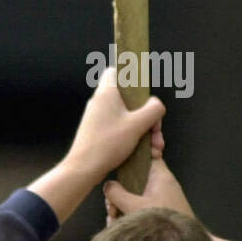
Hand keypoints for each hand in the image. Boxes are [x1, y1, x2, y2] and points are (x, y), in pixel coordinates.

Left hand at [67, 67, 164, 185]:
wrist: (84, 169)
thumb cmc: (108, 143)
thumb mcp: (137, 125)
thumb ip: (153, 110)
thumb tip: (157, 105)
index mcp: (107, 94)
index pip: (116, 71)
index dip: (131, 75)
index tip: (144, 90)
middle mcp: (100, 103)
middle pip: (128, 98)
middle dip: (146, 113)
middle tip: (155, 129)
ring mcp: (98, 118)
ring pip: (126, 116)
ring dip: (143, 128)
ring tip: (154, 146)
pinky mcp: (98, 132)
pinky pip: (120, 127)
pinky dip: (133, 136)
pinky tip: (144, 151)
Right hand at [105, 147, 241, 240]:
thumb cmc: (163, 223)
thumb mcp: (134, 207)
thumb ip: (117, 194)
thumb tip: (108, 186)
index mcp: (160, 176)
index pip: (148, 154)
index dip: (134, 155)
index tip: (119, 162)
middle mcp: (161, 185)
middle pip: (134, 179)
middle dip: (119, 195)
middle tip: (112, 209)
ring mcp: (160, 199)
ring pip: (134, 196)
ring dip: (121, 209)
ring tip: (115, 222)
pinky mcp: (159, 213)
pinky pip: (140, 209)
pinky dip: (130, 217)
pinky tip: (120, 229)